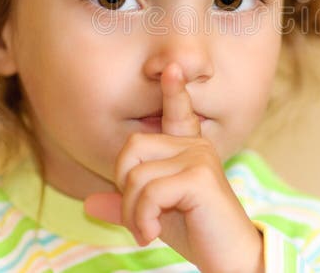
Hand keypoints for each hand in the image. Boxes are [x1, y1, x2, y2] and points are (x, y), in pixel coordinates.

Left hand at [84, 63, 263, 272]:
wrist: (230, 259)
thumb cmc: (198, 234)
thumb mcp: (155, 216)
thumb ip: (126, 204)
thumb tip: (89, 204)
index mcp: (188, 149)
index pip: (178, 112)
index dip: (174, 91)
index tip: (172, 67)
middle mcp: (195, 146)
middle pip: (132, 147)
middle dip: (124, 188)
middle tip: (140, 219)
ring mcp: (199, 158)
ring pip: (137, 176)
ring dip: (133, 213)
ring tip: (148, 232)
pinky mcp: (199, 178)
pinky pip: (150, 192)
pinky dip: (143, 219)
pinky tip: (153, 234)